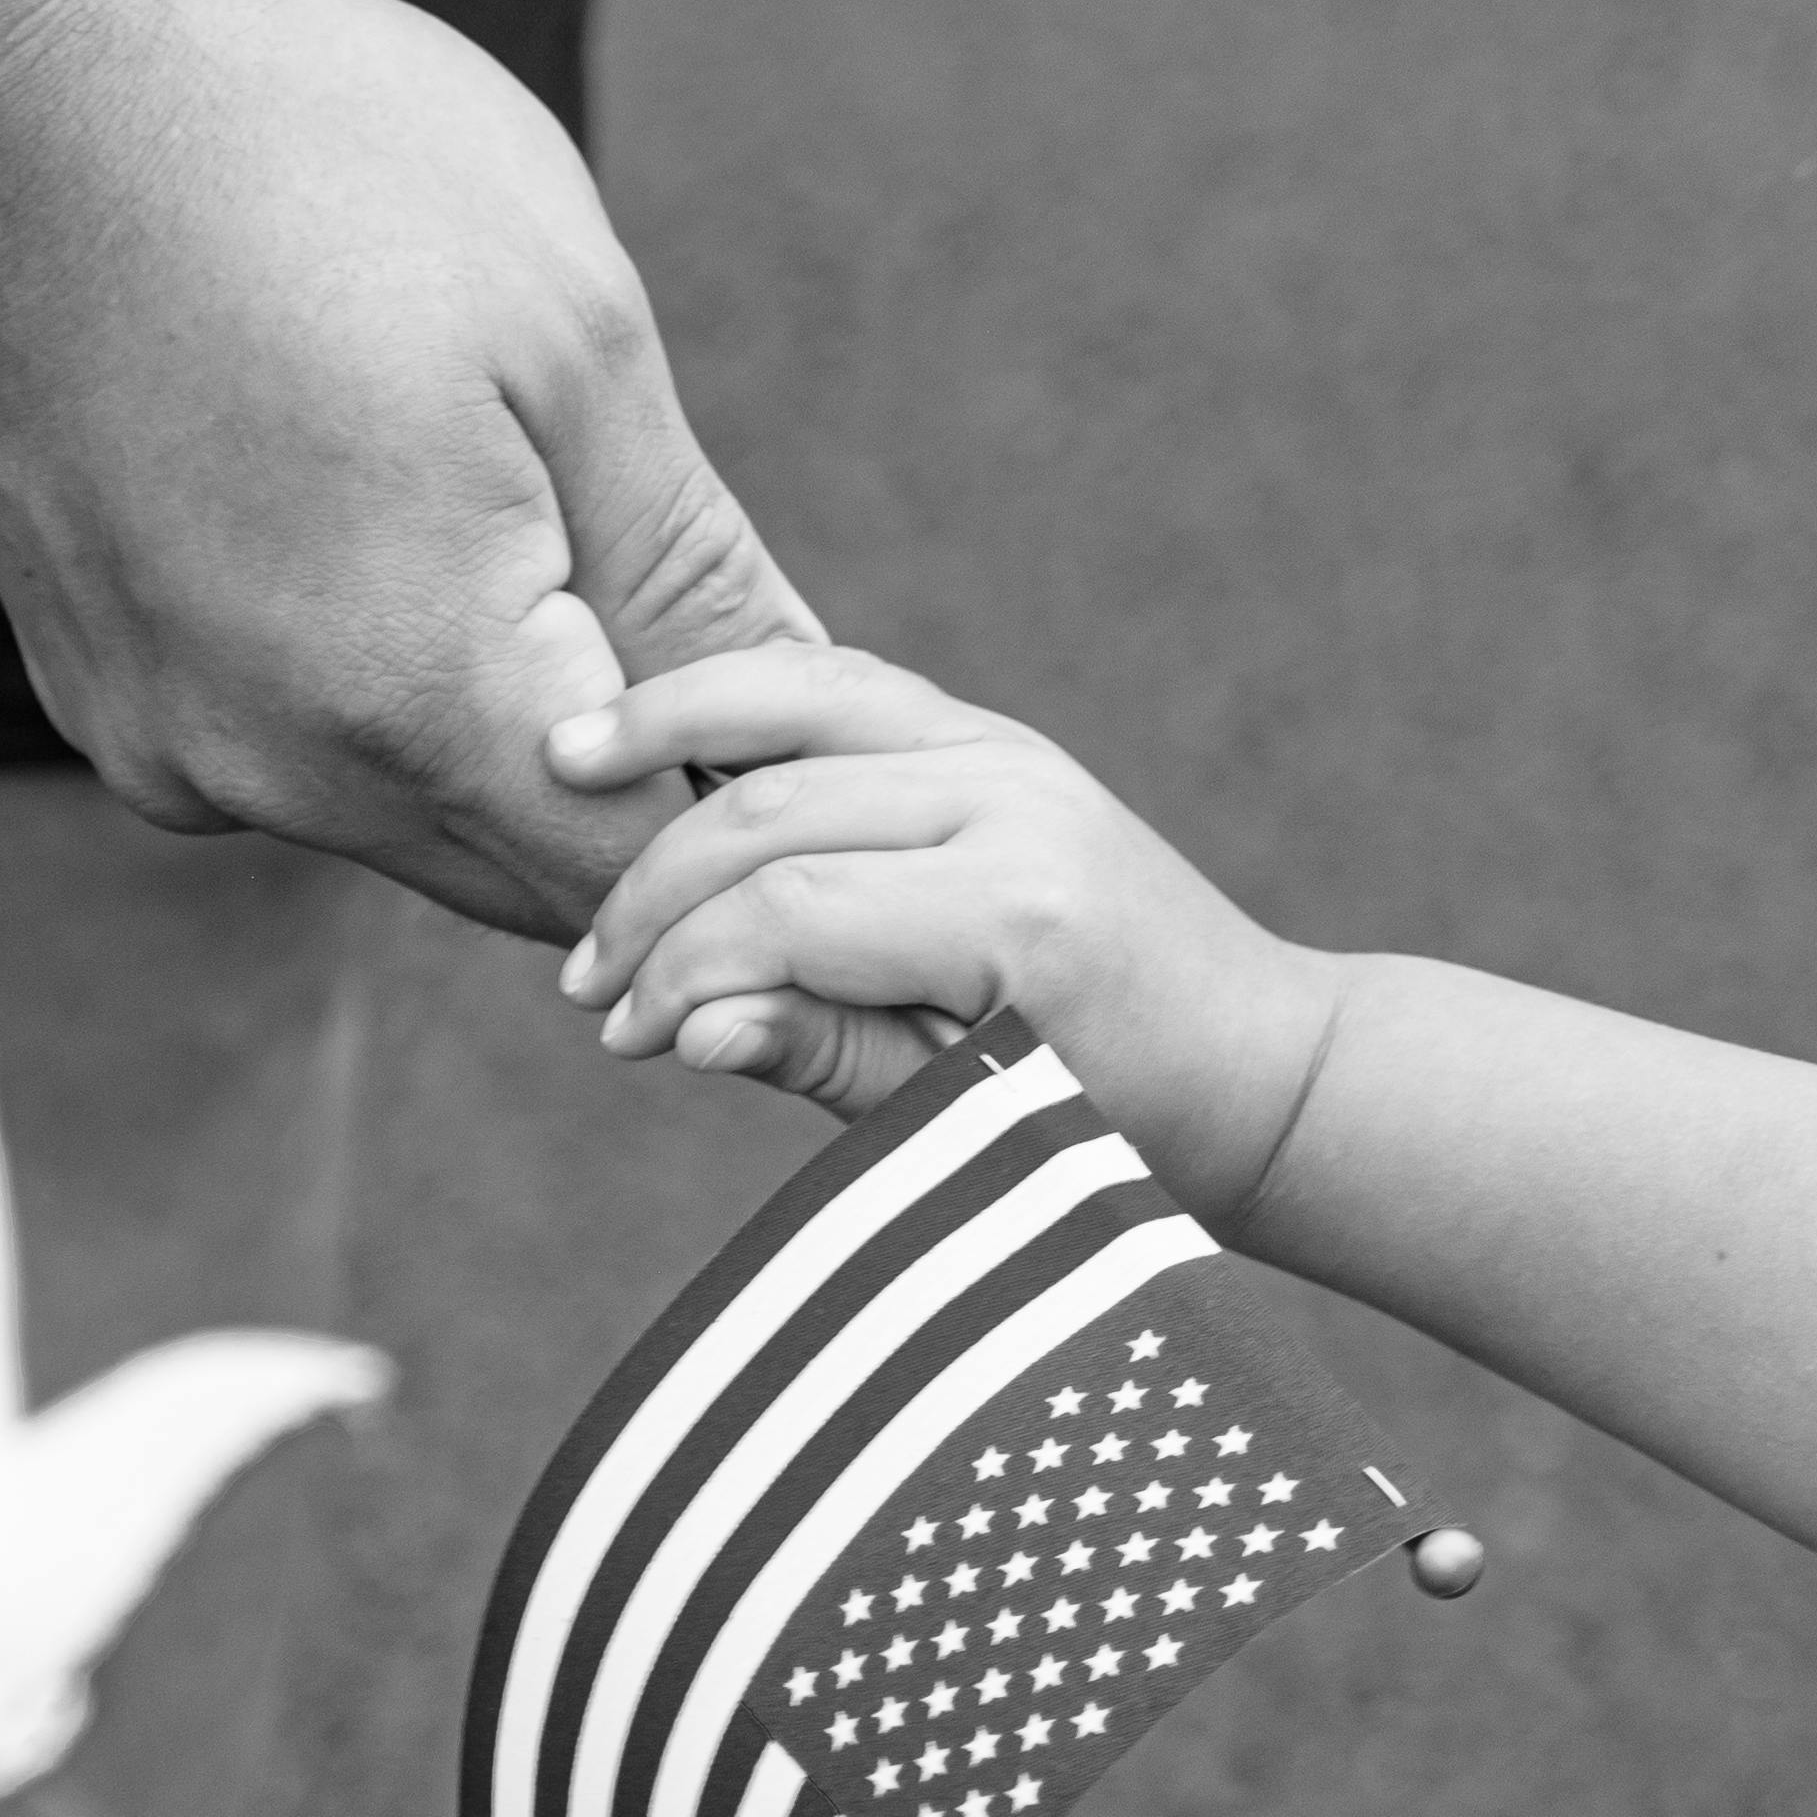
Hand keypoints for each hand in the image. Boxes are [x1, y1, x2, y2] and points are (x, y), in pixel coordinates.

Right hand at [0, 0, 810, 941]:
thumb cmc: (300, 160)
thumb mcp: (573, 338)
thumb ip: (689, 569)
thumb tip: (807, 704)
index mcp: (409, 696)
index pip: (643, 868)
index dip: (750, 813)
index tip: (811, 720)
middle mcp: (269, 773)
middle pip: (530, 877)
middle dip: (645, 795)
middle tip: (709, 618)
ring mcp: (166, 746)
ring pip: (414, 820)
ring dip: (512, 738)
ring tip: (551, 536)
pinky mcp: (103, 698)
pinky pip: (298, 755)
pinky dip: (385, 694)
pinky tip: (394, 522)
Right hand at [547, 640, 1340, 1211]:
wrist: (1249, 1065)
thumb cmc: (1119, 1130)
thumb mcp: (971, 1125)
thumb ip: (829, 1062)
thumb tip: (683, 1027)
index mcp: (1020, 913)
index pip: (791, 912)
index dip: (682, 973)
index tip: (618, 1039)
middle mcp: (1016, 803)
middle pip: (774, 808)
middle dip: (656, 892)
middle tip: (583, 982)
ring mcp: (1009, 753)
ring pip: (800, 702)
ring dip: (671, 730)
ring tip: (567, 766)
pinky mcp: (993, 738)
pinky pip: (843, 686)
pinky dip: (745, 695)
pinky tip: (659, 726)